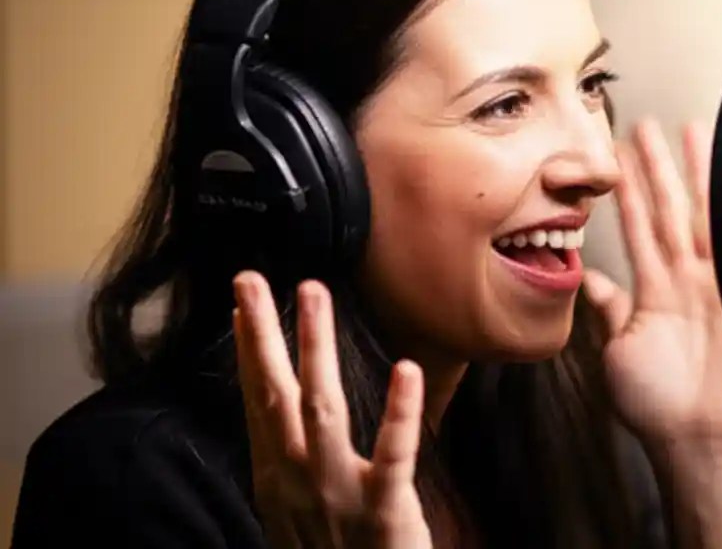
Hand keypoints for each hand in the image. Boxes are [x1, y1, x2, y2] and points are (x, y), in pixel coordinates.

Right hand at [232, 271, 431, 548]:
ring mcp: (338, 496)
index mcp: (281, 479)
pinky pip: (394, 455)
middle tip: (253, 279)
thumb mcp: (301, 511)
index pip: (258, 402)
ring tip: (314, 293)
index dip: (249, 350)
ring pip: (324, 409)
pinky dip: (401, 412)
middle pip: (275, 395)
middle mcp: (300, 481)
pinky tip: (408, 369)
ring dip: (315, 349)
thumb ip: (296, 462)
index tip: (242, 301)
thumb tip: (287, 416)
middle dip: (263, 335)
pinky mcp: (383, 514)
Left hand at [582, 118, 721, 458]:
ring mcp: (710, 288)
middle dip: (659, 169)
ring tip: (690, 136)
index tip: (619, 157)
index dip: (629, 192)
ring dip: (692, 179)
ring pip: (698, 220)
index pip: (638, 229)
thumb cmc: (657, 406)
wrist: (695, 440)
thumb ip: (609, 311)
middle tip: (649, 127)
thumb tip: (589, 281)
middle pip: (669, 212)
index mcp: (652, 293)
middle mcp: (681, 283)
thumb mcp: (618, 352)